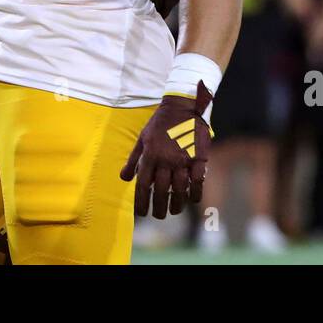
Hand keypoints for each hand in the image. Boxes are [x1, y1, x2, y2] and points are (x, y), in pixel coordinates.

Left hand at [120, 82, 212, 218]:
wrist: (182, 106)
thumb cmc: (160, 123)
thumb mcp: (142, 138)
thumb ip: (133, 159)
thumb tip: (124, 178)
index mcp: (150, 155)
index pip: (143, 185)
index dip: (141, 201)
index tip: (142, 213)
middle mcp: (165, 160)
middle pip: (161, 191)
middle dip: (158, 207)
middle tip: (159, 216)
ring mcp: (183, 159)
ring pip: (179, 189)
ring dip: (176, 204)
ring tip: (174, 211)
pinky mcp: (198, 157)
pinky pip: (197, 180)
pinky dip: (195, 193)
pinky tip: (193, 199)